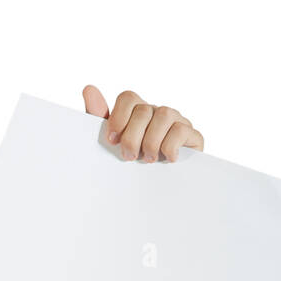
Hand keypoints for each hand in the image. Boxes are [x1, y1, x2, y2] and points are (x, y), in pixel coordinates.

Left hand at [82, 86, 203, 162]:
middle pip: (143, 110)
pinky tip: (165, 159)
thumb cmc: (133, 162)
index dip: (118, 118)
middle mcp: (157, 112)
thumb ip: (99, 117)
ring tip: (147, 159)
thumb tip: (88, 89)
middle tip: (128, 157)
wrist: (155, 191)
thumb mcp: (112, 142)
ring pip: (164, 115)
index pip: (128, 98)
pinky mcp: (192, 136)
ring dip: (151, 141)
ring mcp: (176, 121)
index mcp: (137, 111)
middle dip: (132, 137)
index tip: (112, 141)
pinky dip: (170, 146)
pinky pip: (182, 130)